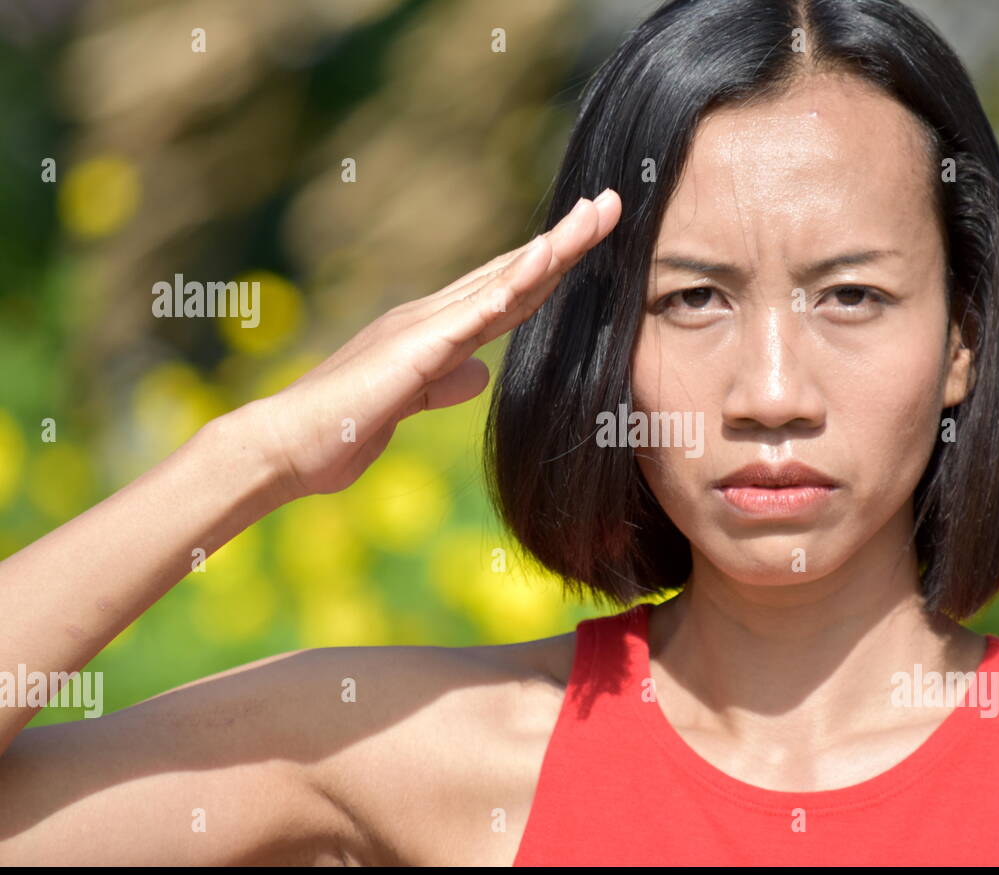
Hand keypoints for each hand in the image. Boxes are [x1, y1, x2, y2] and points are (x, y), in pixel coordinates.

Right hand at [240, 189, 621, 500]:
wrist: (288, 447)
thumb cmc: (339, 431)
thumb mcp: (409, 404)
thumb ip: (443, 383)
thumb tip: (479, 372)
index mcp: (433, 332)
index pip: (504, 292)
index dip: (549, 265)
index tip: (589, 239)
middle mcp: (431, 317)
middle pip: (513, 273)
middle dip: (566, 240)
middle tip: (612, 204)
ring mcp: (424, 326)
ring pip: (503, 280)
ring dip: (553, 247)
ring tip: (596, 215)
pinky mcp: (416, 348)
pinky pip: (474, 312)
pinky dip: (512, 284)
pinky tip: (545, 259)